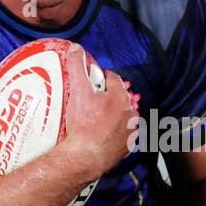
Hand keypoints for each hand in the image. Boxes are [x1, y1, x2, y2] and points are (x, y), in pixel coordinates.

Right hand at [59, 45, 137, 179]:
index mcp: (121, 98)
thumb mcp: (78, 91)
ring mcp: (130, 132)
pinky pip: (120, 135)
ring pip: (121, 117)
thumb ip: (77, 67)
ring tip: (93, 120)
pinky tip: (98, 135)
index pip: (113, 78)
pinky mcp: (126, 148)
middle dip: (106, 97)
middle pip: (118, 98)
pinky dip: (112, 133)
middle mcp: (130, 114)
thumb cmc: (84, 124)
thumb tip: (75, 48)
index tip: (90, 81)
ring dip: (111, 116)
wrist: (86, 157)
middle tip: (89, 101)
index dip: (100, 77)